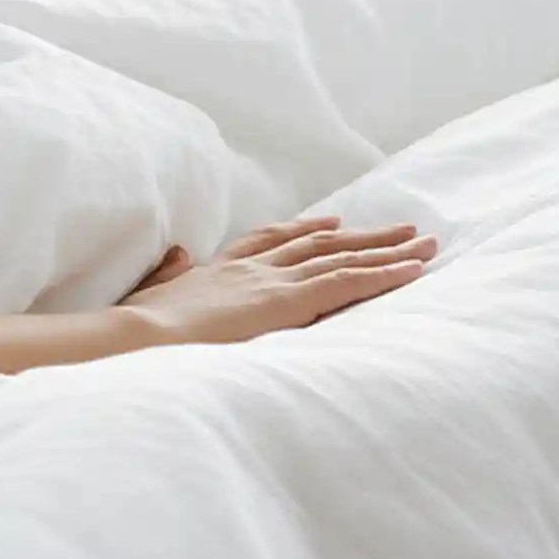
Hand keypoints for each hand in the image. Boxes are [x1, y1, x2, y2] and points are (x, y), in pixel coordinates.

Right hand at [119, 217, 436, 345]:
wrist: (135, 337)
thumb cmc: (135, 329)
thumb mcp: (150, 297)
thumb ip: (169, 275)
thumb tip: (178, 255)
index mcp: (220, 270)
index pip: (271, 241)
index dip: (304, 230)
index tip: (333, 222)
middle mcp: (253, 268)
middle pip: (319, 244)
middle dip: (361, 237)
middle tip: (399, 228)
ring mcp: (273, 282)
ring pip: (343, 258)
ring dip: (386, 251)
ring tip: (423, 243)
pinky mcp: (290, 302)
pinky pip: (349, 284)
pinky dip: (385, 275)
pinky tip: (413, 269)